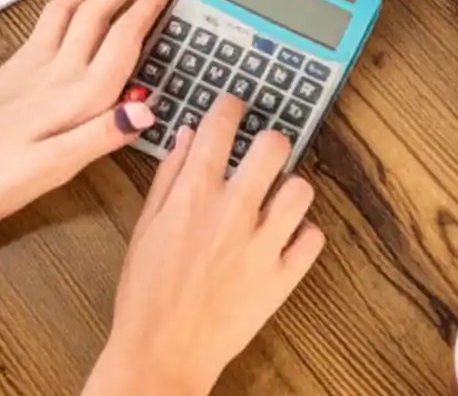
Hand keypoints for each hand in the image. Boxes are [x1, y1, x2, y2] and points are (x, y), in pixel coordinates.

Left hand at [0, 0, 171, 230]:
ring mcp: (32, 67)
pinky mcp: (12, 70)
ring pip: (67, 10)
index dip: (145, 9)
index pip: (121, 40)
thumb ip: (103, 134)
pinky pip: (45, 22)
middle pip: (95, 13)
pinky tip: (68, 1)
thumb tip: (147, 108)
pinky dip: (65, 2)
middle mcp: (56, 73)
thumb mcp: (57, 168)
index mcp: (76, 97)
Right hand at [84, 96, 326, 395]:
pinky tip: (283, 238)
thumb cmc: (146, 294)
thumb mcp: (145, 228)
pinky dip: (301, 234)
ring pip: (301, 188)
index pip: (222, 125)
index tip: (233, 106)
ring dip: (289, 189)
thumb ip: (168, 177)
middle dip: (270, 142)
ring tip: (275, 200)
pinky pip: (313, 238)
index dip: (230, 106)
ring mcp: (263, 244)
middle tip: (262, 154)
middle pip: (274, 146)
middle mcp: (233, 211)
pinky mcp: (283, 276)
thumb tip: (188, 137)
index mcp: (193, 194)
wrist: (162, 351)